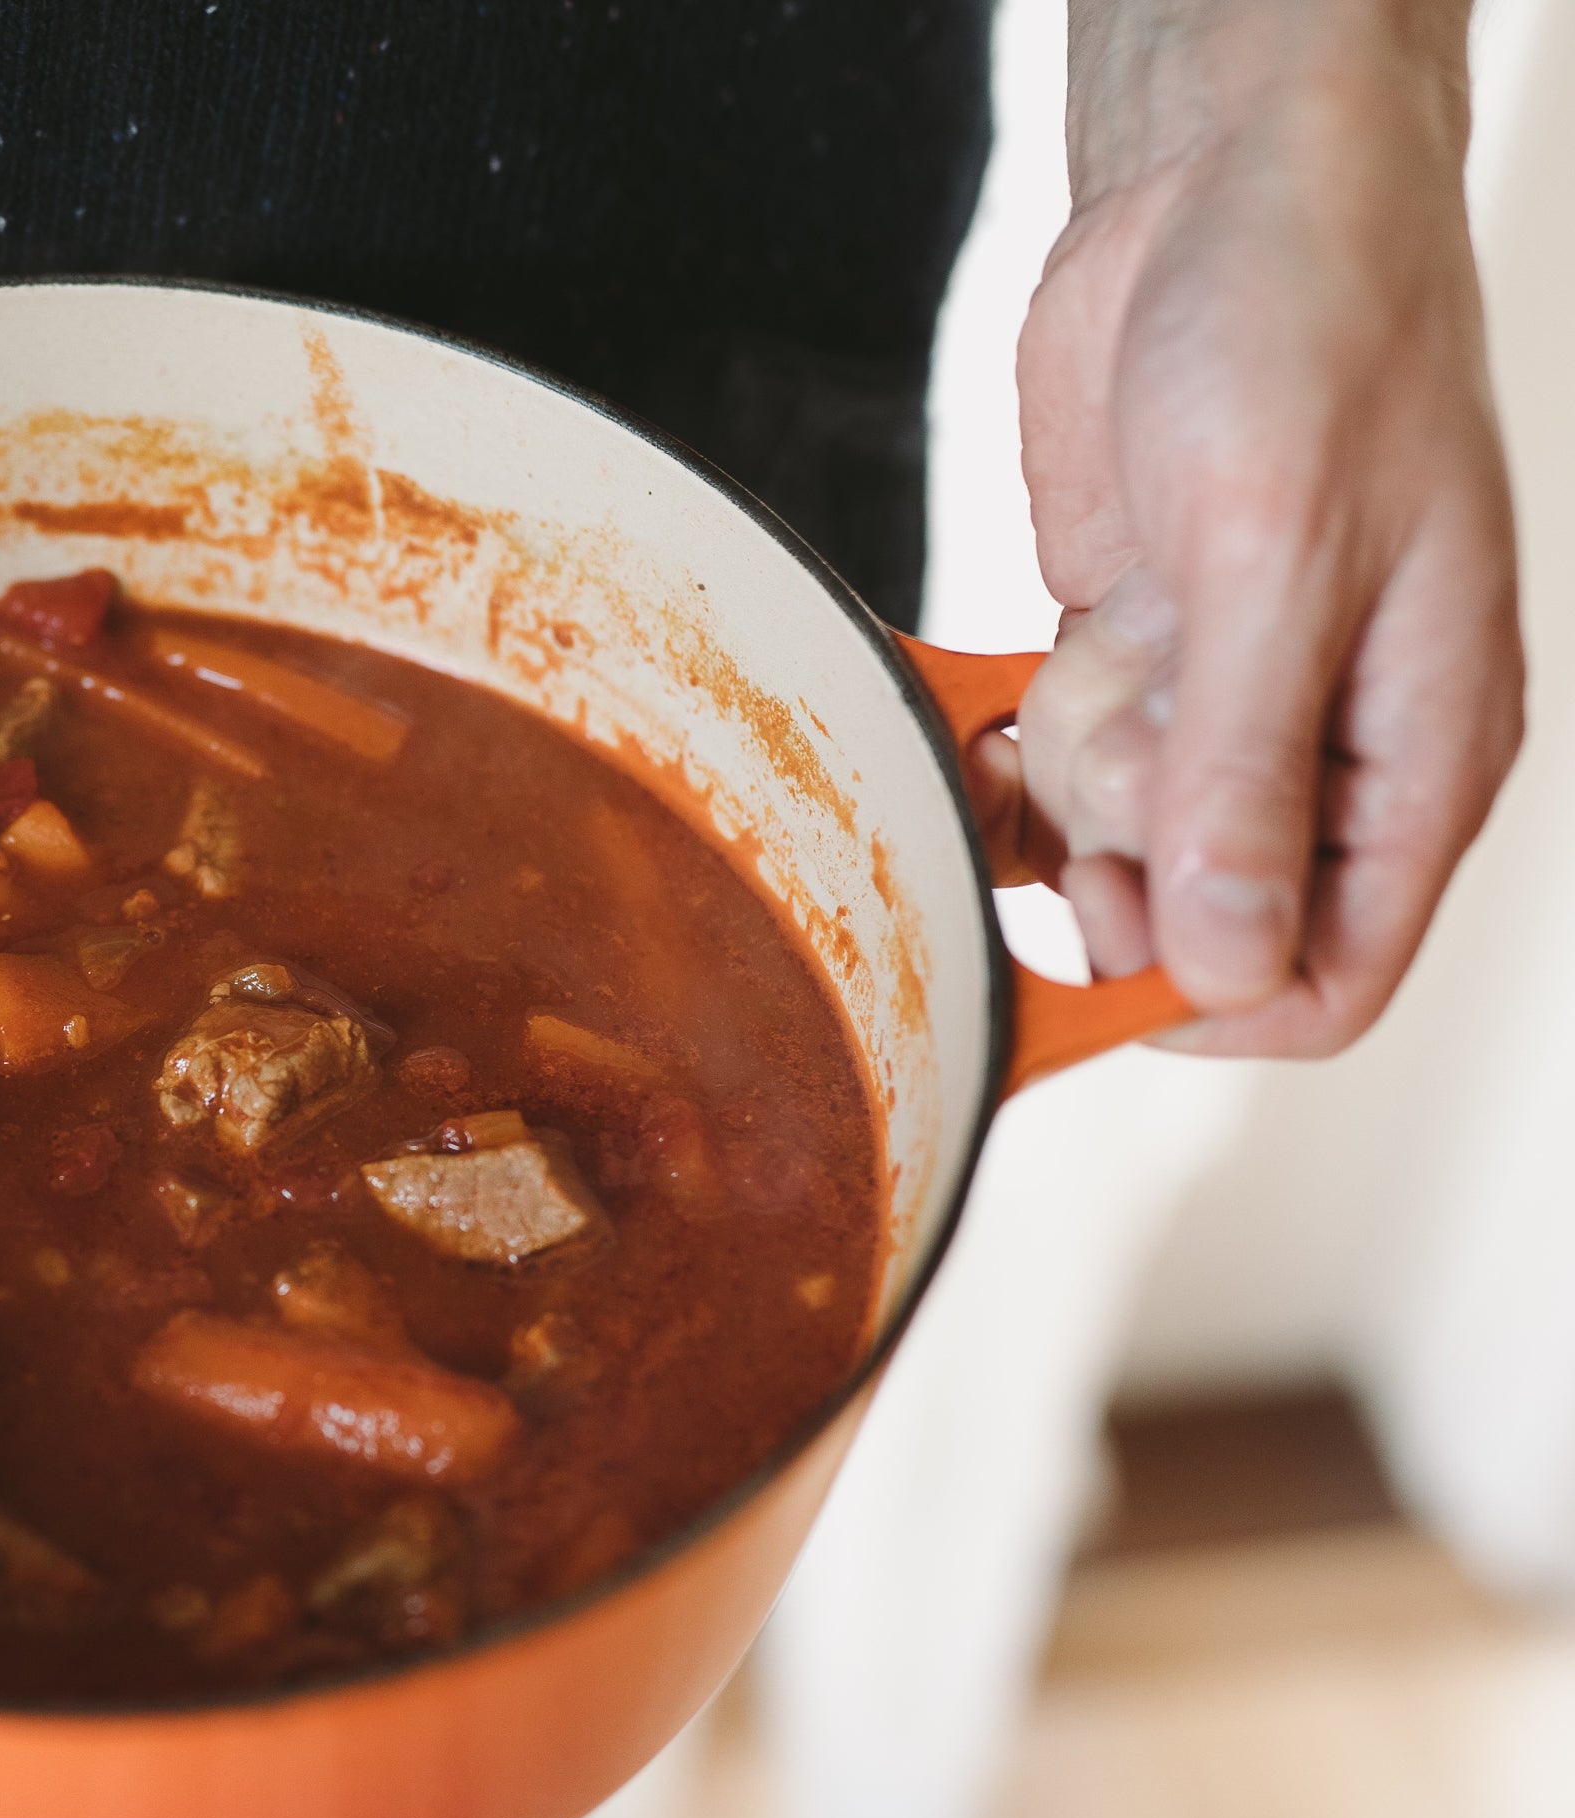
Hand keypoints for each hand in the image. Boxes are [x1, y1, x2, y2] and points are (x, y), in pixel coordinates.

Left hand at [1007, 0, 1522, 1054]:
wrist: (1224, 185)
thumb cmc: (1306, 327)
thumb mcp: (1276, 554)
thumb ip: (1248, 768)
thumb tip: (1233, 958)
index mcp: (1422, 747)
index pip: (1331, 977)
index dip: (1214, 995)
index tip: (1112, 937)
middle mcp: (1326, 744)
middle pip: (1203, 923)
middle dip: (1126, 856)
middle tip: (1115, 731)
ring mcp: (1224, 700)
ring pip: (1117, 847)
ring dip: (1077, 774)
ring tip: (1111, 644)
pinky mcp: (1134, 649)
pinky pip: (1060, 759)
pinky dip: (1032, 726)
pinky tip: (1054, 657)